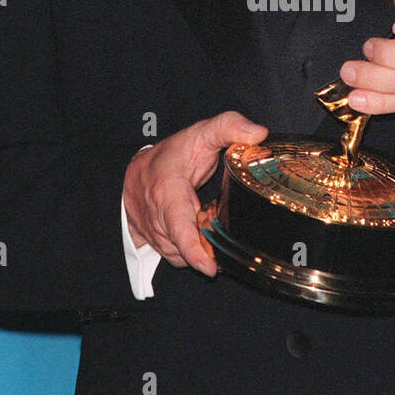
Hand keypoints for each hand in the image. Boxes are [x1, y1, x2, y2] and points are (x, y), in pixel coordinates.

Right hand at [122, 111, 267, 275]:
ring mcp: (150, 232)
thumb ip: (229, 127)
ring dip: (197, 251)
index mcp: (168, 191)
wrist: (135, 170)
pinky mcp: (150, 242)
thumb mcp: (201, 133)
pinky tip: (200, 240)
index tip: (209, 267)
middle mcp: (155, 216)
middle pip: (183, 247)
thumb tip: (259, 134)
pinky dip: (188, 253)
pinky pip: (172, 256)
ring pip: (178, 255)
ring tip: (210, 233)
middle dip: (205, 250)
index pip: (179, 226)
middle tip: (223, 244)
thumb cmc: (172, 154)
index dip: (193, 250)